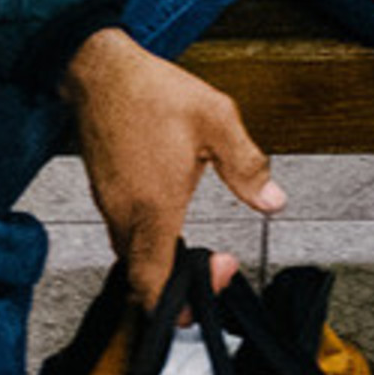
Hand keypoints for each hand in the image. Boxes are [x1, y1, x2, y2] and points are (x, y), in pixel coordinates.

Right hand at [59, 27, 285, 307]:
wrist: (101, 72)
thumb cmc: (153, 93)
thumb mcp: (216, 120)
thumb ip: (246, 165)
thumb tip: (272, 200)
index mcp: (153, 206)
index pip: (154, 281)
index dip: (180, 302)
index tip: (215, 277)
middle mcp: (125, 214)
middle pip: (141, 279)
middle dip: (177, 288)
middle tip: (212, 269)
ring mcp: (109, 206)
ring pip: (131, 258)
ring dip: (162, 265)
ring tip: (195, 251)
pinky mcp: (103, 194)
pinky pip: (124, 235)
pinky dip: (147, 244)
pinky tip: (169, 223)